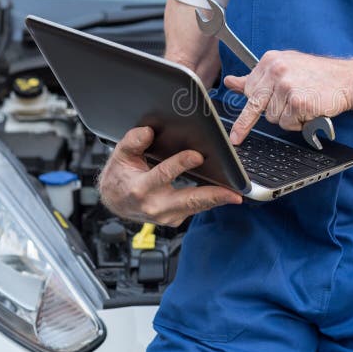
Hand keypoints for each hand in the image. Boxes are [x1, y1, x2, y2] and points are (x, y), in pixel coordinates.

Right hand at [97, 127, 241, 226]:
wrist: (115, 201)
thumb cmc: (119, 177)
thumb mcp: (120, 155)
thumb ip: (132, 142)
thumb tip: (148, 131)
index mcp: (140, 189)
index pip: (164, 175)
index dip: (181, 164)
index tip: (197, 155)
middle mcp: (154, 206)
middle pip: (188, 200)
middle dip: (213, 196)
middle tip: (233, 193)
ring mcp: (165, 216)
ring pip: (196, 207)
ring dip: (217, 200)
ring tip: (237, 193)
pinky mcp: (174, 219)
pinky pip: (195, 209)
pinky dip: (210, 201)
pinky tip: (224, 193)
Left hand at [223, 50, 352, 143]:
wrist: (346, 79)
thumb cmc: (317, 75)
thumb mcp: (285, 68)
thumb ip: (255, 78)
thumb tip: (230, 82)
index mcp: (270, 60)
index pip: (249, 90)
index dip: (256, 103)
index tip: (237, 126)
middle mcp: (276, 70)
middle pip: (255, 105)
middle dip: (252, 120)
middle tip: (238, 137)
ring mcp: (287, 86)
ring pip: (272, 117)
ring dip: (287, 118)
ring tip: (302, 105)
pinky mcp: (298, 101)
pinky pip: (287, 124)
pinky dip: (298, 123)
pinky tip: (309, 111)